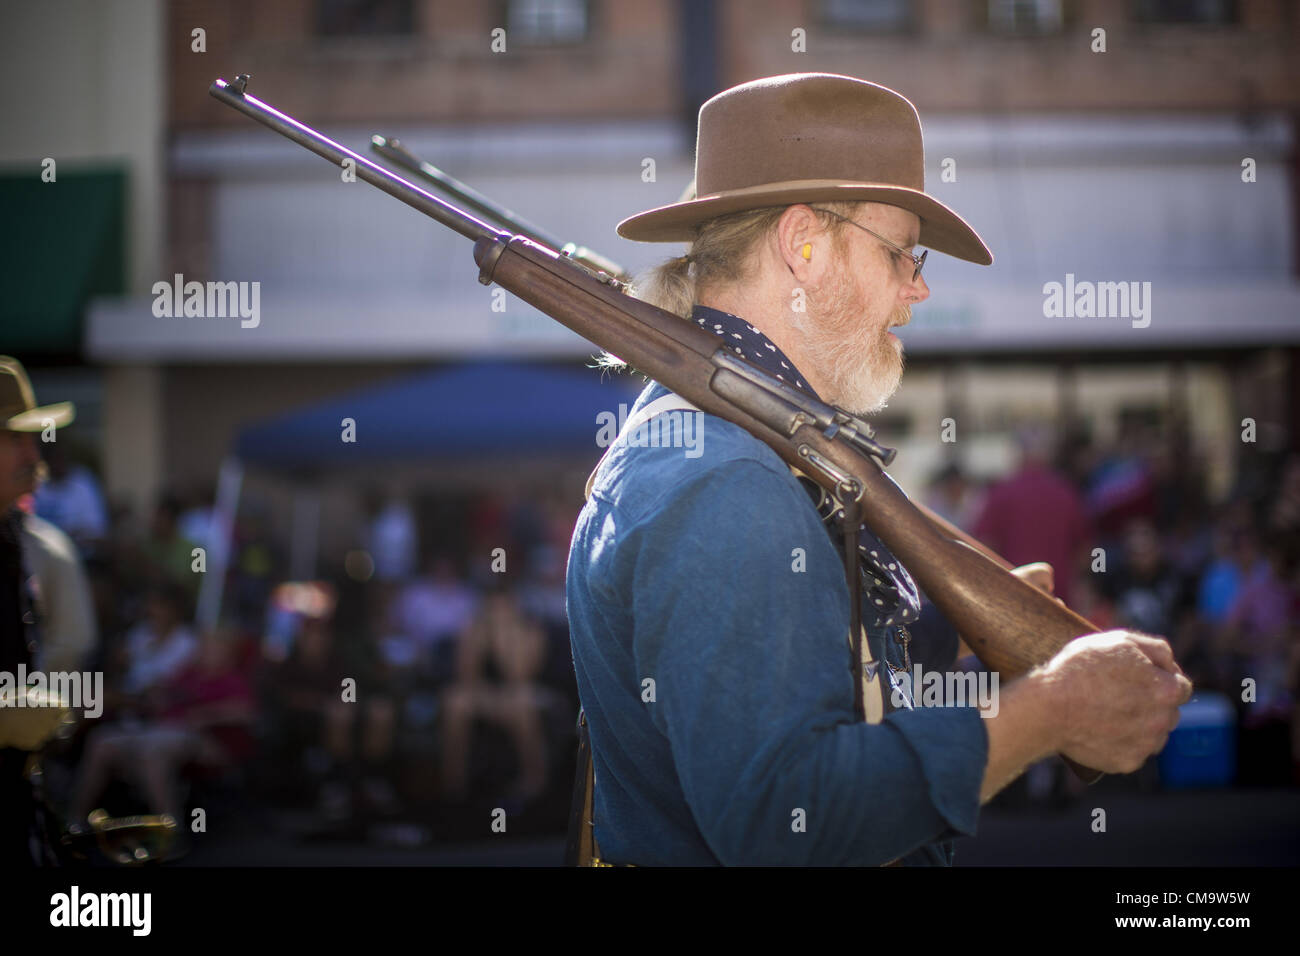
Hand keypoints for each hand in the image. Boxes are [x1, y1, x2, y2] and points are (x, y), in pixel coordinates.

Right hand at [1043, 629, 1192, 773]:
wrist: (1048, 707)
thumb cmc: (1080, 669)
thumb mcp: (1120, 641)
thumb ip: (1156, 648)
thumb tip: (1171, 663)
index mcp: (1167, 690)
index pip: (1181, 686)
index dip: (1161, 680)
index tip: (1140, 679)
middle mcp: (1163, 721)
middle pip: (1168, 713)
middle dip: (1152, 704)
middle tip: (1120, 695)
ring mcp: (1145, 745)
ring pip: (1153, 735)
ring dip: (1140, 726)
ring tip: (1108, 714)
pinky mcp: (1127, 763)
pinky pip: (1132, 753)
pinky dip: (1121, 744)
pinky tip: (1101, 731)